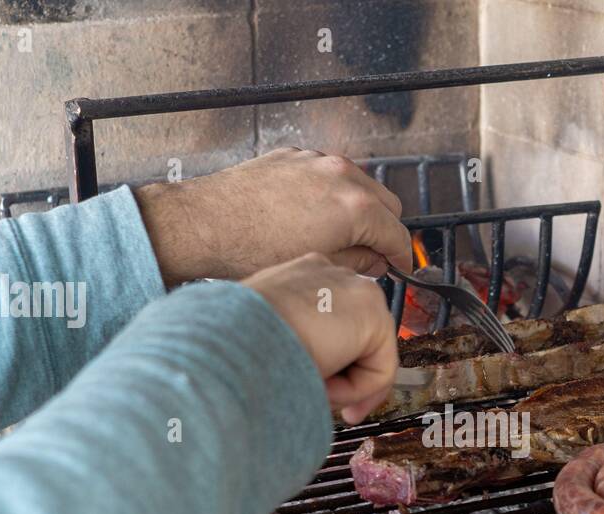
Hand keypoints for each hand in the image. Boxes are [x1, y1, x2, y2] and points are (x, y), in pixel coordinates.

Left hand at [135, 147, 411, 287]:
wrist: (201, 225)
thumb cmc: (250, 251)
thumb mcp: (316, 267)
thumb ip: (358, 262)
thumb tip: (374, 262)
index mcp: (356, 208)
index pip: (398, 234)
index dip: (401, 258)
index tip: (398, 268)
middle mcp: (342, 176)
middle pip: (387, 203)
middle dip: (383, 229)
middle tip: (369, 256)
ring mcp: (317, 161)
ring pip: (358, 184)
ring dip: (358, 209)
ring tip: (338, 237)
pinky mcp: (293, 156)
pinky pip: (327, 174)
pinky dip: (330, 193)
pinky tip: (309, 217)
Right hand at [245, 253, 397, 424]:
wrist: (234, 336)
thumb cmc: (236, 340)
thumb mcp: (267, 335)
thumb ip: (297, 342)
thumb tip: (316, 372)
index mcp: (305, 276)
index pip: (336, 322)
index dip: (335, 362)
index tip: (321, 388)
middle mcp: (334, 276)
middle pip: (362, 340)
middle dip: (350, 381)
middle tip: (332, 406)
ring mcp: (357, 291)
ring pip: (371, 358)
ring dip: (345, 388)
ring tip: (311, 389)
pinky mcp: (374, 315)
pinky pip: (380, 371)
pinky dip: (355, 391)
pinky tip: (322, 385)